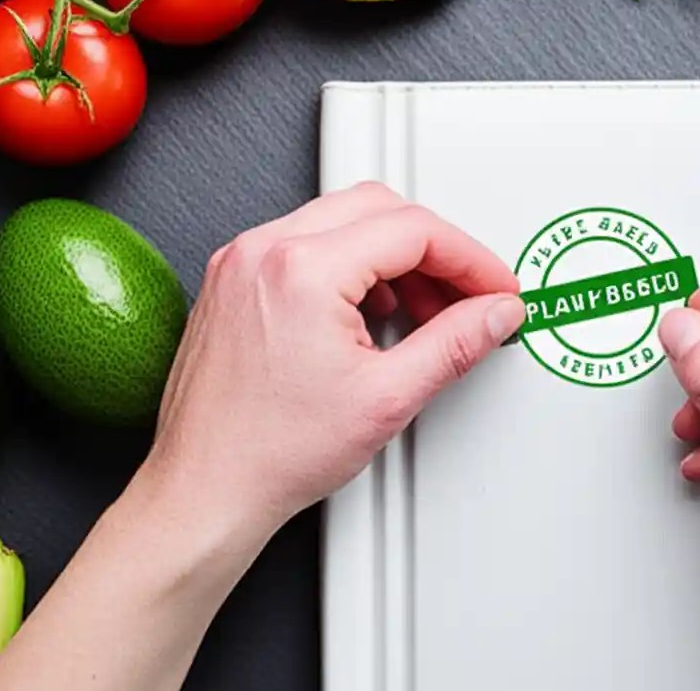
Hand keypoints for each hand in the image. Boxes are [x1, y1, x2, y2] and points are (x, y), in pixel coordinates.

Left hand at [147, 182, 524, 530]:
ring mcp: (240, 263)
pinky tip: (372, 313)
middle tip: (468, 295)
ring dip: (393, 255)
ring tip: (423, 311)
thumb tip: (493, 314)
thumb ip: (455, 343)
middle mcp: (262, 251)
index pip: (413, 230)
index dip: (471, 258)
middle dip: (436, 249)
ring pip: (341, 220)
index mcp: (301, 268)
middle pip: (379, 208)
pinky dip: (351, 266)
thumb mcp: (388, 397)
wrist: (205, 491)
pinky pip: (304, 244)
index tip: (494, 288)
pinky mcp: (230, 282)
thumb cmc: (271, 454)